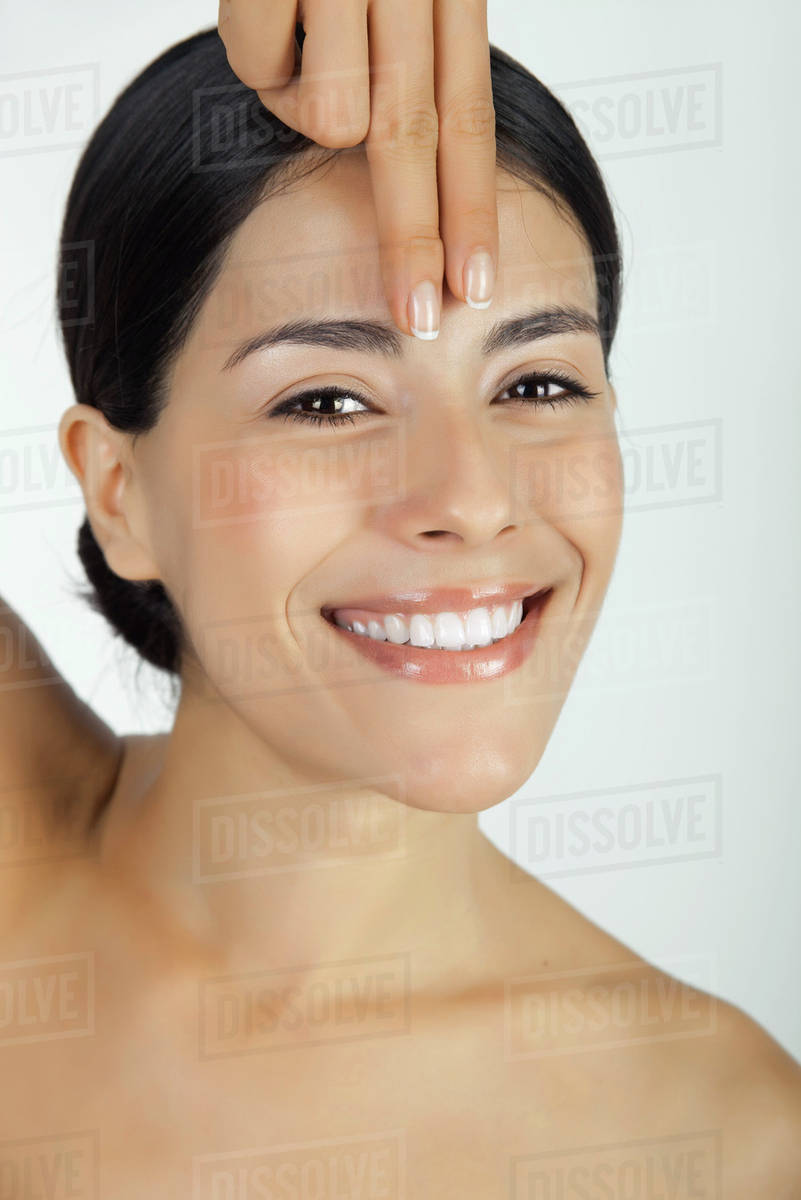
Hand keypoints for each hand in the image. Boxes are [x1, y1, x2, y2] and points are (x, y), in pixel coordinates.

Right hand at [217, 0, 497, 339]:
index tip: (476, 285)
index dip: (471, 209)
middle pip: (413, 140)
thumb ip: (405, 61)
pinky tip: (267, 9)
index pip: (467, 118)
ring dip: (302, 99)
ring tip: (299, 41)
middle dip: (414, 241)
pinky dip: (255, 49)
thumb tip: (392, 162)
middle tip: (420, 319)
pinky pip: (261, 64)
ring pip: (331, 112)